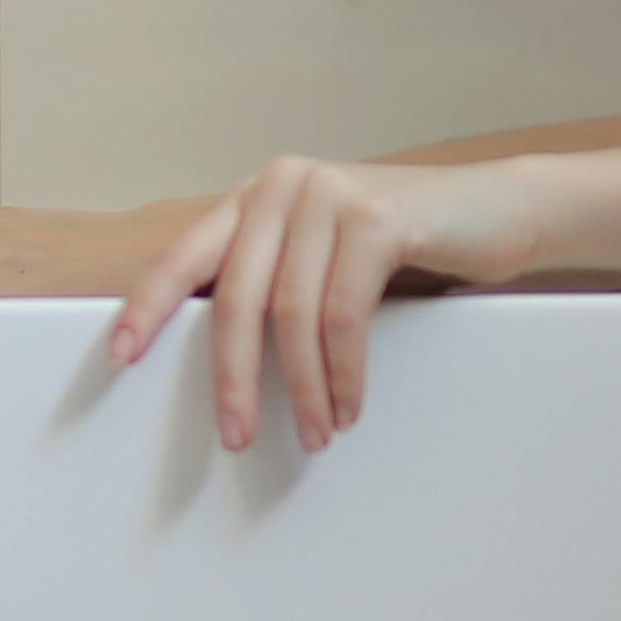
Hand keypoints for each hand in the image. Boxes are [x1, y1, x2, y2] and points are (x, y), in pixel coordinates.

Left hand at [111, 155, 531, 450]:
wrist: (501, 208)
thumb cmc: (409, 243)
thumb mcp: (326, 255)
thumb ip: (279, 279)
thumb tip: (228, 360)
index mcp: (259, 196)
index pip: (186, 256)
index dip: (148, 306)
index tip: (119, 356)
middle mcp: (284, 186)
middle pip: (235, 297)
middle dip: (233, 377)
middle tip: (237, 435)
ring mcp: (328, 195)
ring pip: (290, 314)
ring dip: (302, 388)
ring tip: (316, 433)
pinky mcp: (375, 218)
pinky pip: (342, 315)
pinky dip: (343, 371)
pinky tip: (349, 405)